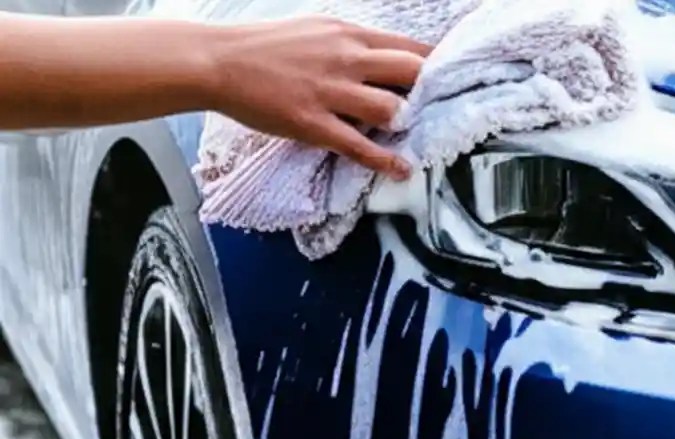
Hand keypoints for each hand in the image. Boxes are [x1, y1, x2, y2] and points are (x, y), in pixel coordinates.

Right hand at [205, 16, 431, 178]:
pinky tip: (401, 169)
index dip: (438, 67)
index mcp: (349, 33)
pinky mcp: (313, 123)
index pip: (410, 47)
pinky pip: (359, 146)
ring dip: (405, 124)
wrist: (217, 61)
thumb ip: (352, 43)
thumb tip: (384, 57)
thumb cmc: (266, 46)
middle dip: (431, 93)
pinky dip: (385, 161)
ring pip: (390, 109)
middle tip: (442, 111)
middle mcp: (346, 58)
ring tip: (410, 136)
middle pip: (411, 74)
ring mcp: (330, 92)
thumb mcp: (317, 29)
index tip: (454, 81)